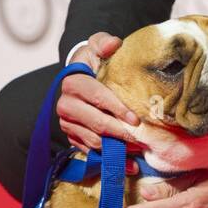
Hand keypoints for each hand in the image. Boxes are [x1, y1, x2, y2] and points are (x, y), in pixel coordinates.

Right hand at [56, 31, 144, 173]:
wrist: (81, 75)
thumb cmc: (93, 61)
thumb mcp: (97, 46)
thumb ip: (104, 42)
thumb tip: (113, 45)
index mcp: (72, 83)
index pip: (97, 98)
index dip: (117, 109)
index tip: (136, 119)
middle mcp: (66, 105)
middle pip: (96, 123)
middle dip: (121, 133)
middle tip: (142, 138)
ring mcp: (68, 124)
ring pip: (94, 141)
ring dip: (118, 148)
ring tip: (139, 150)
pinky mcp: (73, 137)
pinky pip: (92, 153)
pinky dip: (111, 161)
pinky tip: (130, 165)